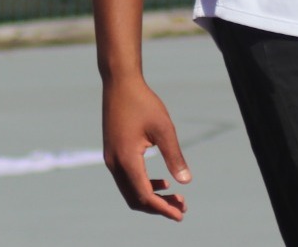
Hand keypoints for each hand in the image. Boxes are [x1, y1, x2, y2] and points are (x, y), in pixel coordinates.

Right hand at [102, 74, 191, 220]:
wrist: (119, 84)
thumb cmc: (143, 102)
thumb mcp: (164, 128)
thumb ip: (174, 156)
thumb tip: (186, 182)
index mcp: (127, 158)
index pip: (144, 195)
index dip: (163, 208)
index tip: (181, 214)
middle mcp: (115, 163)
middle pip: (135, 199)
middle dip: (159, 207)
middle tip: (183, 208)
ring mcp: (111, 159)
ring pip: (130, 191)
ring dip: (152, 198)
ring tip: (176, 197)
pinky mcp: (112, 154)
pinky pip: (127, 180)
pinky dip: (143, 187)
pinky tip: (163, 181)